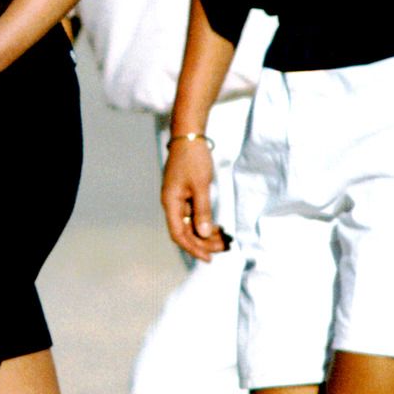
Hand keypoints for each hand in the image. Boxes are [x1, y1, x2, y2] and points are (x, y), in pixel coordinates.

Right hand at [162, 138, 225, 261]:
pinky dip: (204, 224)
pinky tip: (217, 228)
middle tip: (223, 248)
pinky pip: (193, 216)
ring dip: (205, 235)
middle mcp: (171, 204)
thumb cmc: (193, 158)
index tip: (209, 258)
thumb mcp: (201, 185)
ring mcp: (178, 200)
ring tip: (223, 240)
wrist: (189, 136)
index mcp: (170, 203)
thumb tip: (204, 234)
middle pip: (185, 232)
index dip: (193, 248)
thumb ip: (202, 210)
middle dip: (203, 243)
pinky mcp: (185, 195)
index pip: (178, 234)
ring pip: (190, 225)